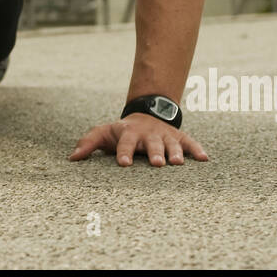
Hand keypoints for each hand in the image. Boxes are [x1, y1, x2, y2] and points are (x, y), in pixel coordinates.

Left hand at [68, 113, 209, 165]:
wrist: (146, 113)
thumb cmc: (122, 131)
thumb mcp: (104, 133)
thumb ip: (89, 142)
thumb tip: (72, 158)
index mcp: (129, 134)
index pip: (125, 143)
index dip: (124, 152)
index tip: (124, 164)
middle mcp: (149, 135)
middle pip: (152, 144)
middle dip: (154, 153)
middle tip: (156, 163)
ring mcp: (165, 136)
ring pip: (172, 144)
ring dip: (175, 152)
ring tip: (178, 163)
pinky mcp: (179, 138)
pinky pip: (190, 143)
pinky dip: (197, 149)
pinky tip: (204, 159)